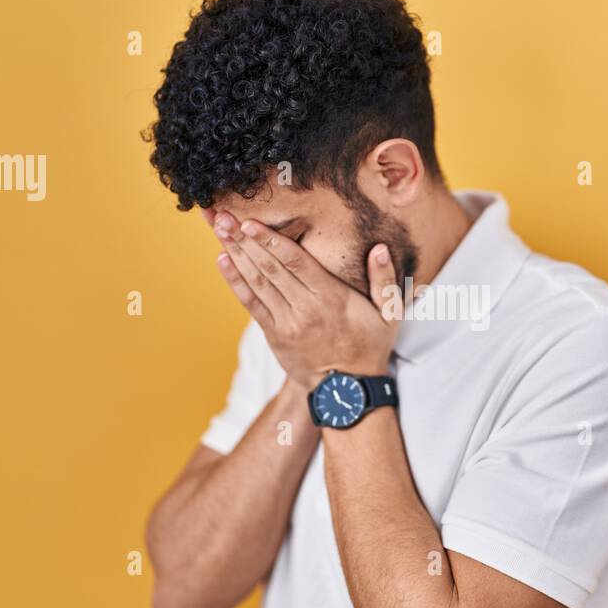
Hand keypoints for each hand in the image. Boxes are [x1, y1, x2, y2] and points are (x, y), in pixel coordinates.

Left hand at [205, 209, 399, 391]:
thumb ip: (385, 280)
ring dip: (235, 254)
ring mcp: (287, 323)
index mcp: (332, 299)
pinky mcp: (275, 334)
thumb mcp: (389, 314)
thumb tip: (379, 250)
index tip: (250, 223)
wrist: (347, 391)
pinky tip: (222, 261)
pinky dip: (235, 282)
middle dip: (244, 241)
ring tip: (218, 229)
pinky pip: (251, 304)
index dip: (271, 241)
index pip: (296, 263)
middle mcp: (305, 309)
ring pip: (257, 283)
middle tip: (222, 217)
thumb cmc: (369, 346)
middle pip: (270, 268)